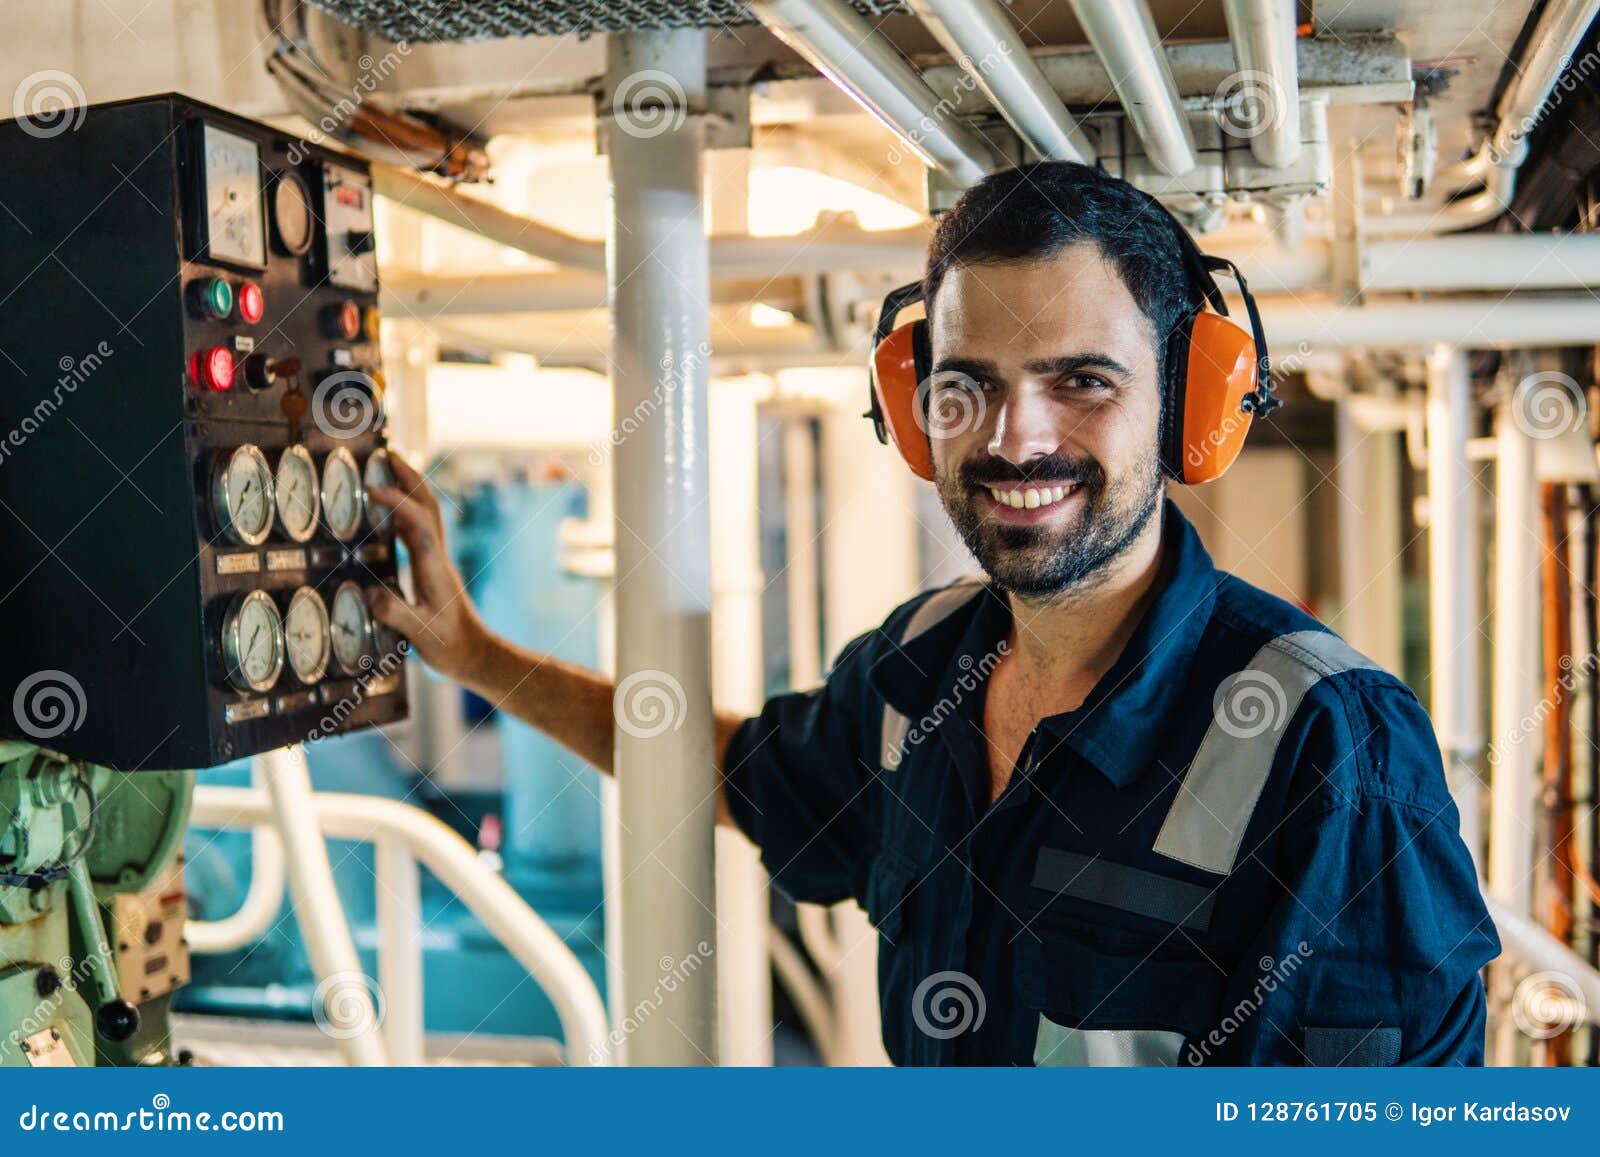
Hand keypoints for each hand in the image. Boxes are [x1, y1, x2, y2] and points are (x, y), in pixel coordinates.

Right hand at [365, 454, 490, 687]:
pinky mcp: (434, 568)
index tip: (372, 490)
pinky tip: (390, 511)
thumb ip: (396, 613)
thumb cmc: (451, 647)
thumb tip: (368, 593)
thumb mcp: (421, 634)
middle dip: (409, 477)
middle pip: (428, 506)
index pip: (417, 524)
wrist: (477, 655)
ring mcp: (437, 561)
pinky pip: (420, 530)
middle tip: (387, 454)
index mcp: (434, 568)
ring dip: (410, 488)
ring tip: (388, 469)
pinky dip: (405, 511)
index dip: (397, 503)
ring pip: (426, 513)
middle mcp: (438, 558)